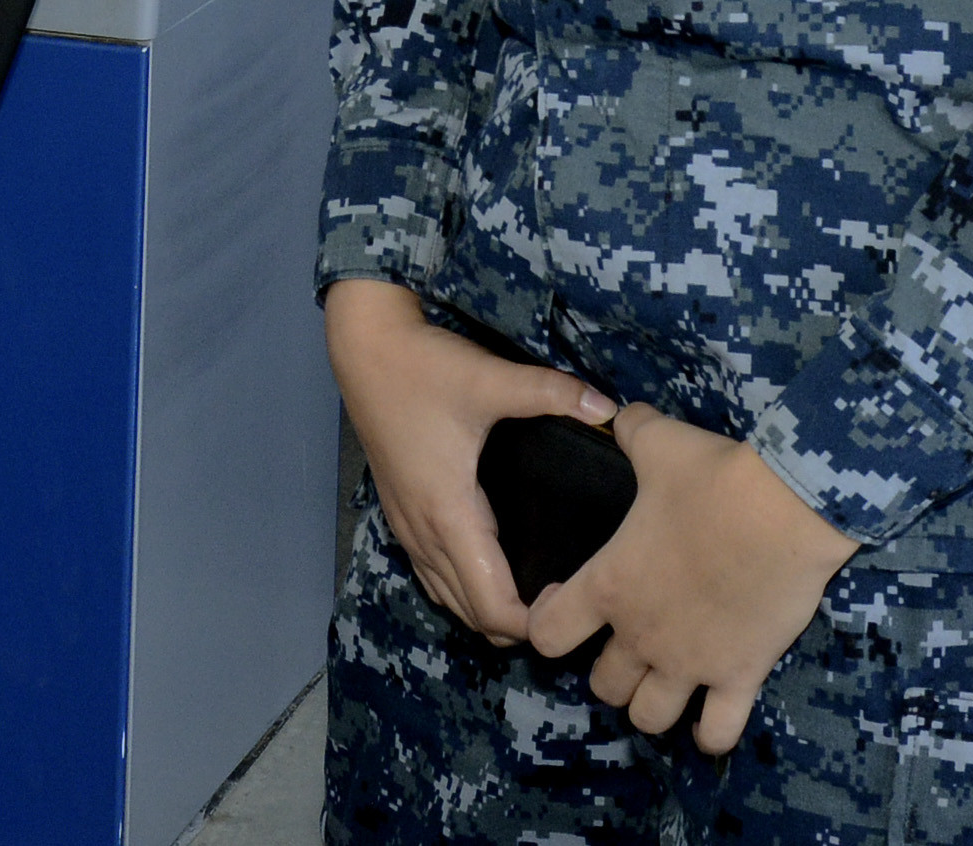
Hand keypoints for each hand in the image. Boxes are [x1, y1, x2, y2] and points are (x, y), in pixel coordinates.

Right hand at [323, 278, 619, 645]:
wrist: (364, 347)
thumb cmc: (424, 367)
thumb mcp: (489, 377)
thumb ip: (550, 392)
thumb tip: (608, 409)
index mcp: (450, 515)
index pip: (493, 607)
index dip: (535, 623)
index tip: (577, 603)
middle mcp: (425, 533)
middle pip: (473, 617)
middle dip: (520, 626)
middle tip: (571, 600)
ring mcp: (407, 527)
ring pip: (450, 599)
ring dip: (490, 609)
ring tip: (541, 590)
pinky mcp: (400, 514)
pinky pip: (434, 576)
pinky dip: (465, 589)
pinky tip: (493, 564)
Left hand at [524, 403, 859, 753]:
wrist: (785, 507)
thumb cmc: (713, 475)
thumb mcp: (657, 441)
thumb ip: (628, 431)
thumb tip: (618, 414)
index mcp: (609, 584)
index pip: (546, 633)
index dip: (549, 620)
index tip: (567, 600)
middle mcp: (641, 634)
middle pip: (601, 687)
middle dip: (608, 670)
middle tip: (625, 643)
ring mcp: (691, 663)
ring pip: (650, 717)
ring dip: (651, 703)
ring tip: (664, 680)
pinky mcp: (741, 675)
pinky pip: (717, 733)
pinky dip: (710, 733)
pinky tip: (710, 715)